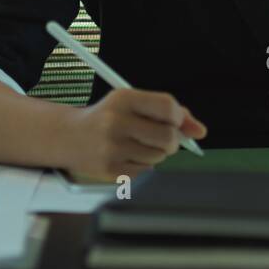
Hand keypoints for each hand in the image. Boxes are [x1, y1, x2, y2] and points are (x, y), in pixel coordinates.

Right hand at [64, 88, 206, 180]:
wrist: (69, 136)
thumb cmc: (108, 117)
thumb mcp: (133, 104)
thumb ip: (168, 112)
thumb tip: (199, 131)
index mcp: (123, 98)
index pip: (166, 106)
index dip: (180, 117)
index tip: (178, 122)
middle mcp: (115, 122)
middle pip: (168, 137)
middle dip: (173, 140)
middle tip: (164, 138)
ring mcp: (111, 147)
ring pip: (159, 156)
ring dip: (157, 153)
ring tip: (139, 144)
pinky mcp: (109, 169)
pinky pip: (146, 170)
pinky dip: (143, 164)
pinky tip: (127, 155)